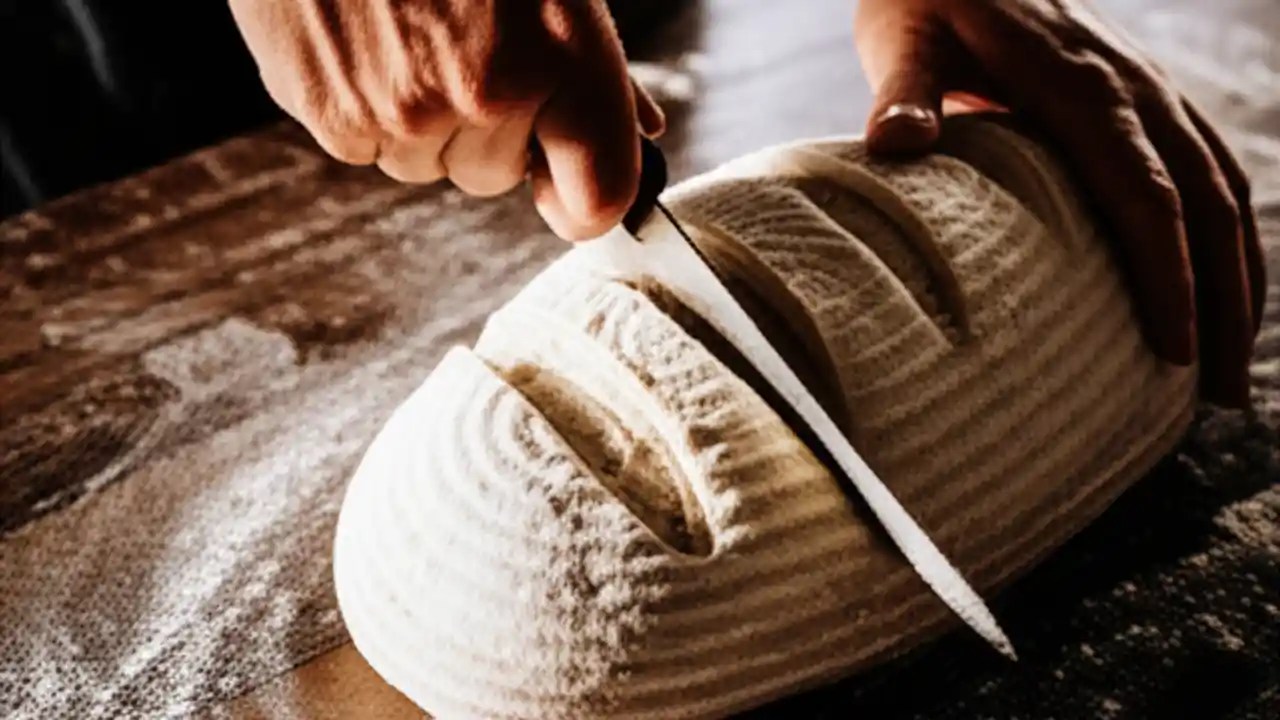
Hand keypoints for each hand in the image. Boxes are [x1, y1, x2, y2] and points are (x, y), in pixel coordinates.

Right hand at [228, 0, 664, 239]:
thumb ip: (597, 66)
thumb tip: (641, 130)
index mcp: (560, 52)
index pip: (599, 197)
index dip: (584, 202)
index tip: (569, 191)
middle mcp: (484, 94)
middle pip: (494, 176)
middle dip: (484, 127)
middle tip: (458, 45)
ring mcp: (401, 111)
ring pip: (424, 163)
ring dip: (419, 117)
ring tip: (402, 30)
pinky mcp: (329, 115)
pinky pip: (364, 147)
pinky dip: (361, 105)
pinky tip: (360, 37)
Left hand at [854, 0, 1264, 408]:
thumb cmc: (924, 2)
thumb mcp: (901, 39)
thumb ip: (902, 93)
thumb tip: (897, 145)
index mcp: (1081, 88)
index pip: (1145, 195)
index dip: (1169, 276)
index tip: (1175, 354)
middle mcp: (1135, 91)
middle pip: (1207, 205)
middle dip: (1223, 303)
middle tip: (1217, 397)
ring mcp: (1150, 91)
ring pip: (1225, 189)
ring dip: (1239, 278)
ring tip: (1226, 365)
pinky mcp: (1146, 97)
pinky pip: (1209, 167)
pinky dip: (1227, 234)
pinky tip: (1222, 287)